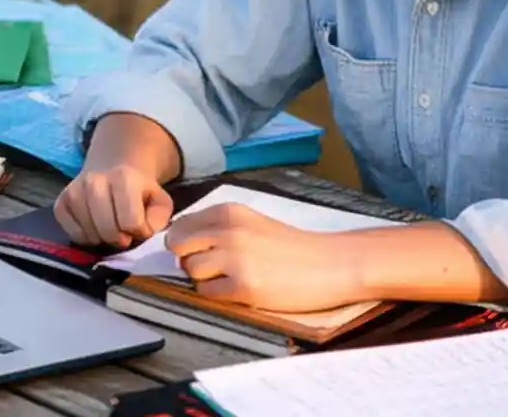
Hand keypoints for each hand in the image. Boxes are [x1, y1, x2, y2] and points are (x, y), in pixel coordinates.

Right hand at [53, 165, 173, 248]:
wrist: (112, 168)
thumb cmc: (139, 191)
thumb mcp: (159, 200)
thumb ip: (159, 218)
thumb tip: (144, 233)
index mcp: (123, 177)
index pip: (131, 222)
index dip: (139, 231)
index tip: (140, 226)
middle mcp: (94, 181)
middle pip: (108, 231)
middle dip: (120, 238)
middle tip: (124, 231)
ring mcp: (74, 191)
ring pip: (90, 234)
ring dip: (103, 238)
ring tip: (110, 226)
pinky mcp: (60, 203)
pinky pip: (73, 235)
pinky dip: (86, 238)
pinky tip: (95, 227)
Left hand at [165, 203, 356, 312]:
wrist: (329, 264)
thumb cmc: (291, 246)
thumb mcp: (252, 223)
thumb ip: (218, 227)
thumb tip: (178, 243)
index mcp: (230, 212)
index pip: (180, 225)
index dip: (183, 241)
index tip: (197, 250)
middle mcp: (229, 231)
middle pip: (178, 246)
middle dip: (189, 258)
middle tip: (212, 266)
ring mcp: (235, 259)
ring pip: (191, 270)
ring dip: (205, 278)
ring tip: (231, 277)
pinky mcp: (243, 287)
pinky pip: (207, 293)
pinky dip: (218, 295)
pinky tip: (241, 289)